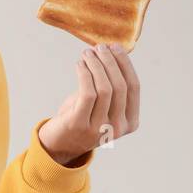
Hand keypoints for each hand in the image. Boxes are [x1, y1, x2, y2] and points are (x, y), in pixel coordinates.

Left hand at [37, 43, 140, 165]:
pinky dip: (84, 74)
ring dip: (96, 65)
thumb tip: (114, 51)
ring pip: (104, 88)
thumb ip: (111, 84)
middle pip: (120, 85)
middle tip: (99, 47)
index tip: (116, 47)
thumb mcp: (103, 104)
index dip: (125, 64)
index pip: (134, 87)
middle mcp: (118, 128)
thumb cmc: (82, 118)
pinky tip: (79, 64)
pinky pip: (87, 93)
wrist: (59, 144)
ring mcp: (99, 128)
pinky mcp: (79, 125)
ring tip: (87, 53)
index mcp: (130, 122)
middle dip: (110, 61)